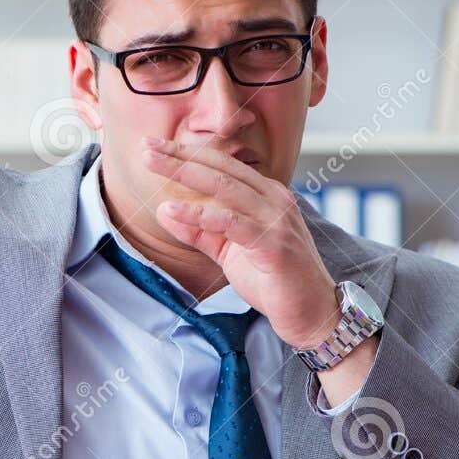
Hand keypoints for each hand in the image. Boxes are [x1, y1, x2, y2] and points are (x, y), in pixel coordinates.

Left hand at [139, 136, 341, 350]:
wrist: (312, 312)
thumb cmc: (273, 279)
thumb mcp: (228, 250)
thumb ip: (200, 231)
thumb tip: (163, 211)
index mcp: (264, 195)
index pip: (221, 166)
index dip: (187, 154)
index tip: (154, 146)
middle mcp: (272, 199)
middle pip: (220, 169)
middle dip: (181, 156)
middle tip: (146, 146)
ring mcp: (275, 219)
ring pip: (224, 188)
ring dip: (185, 173)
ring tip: (152, 165)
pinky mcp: (272, 243)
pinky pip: (230, 222)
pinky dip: (199, 215)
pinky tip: (172, 210)